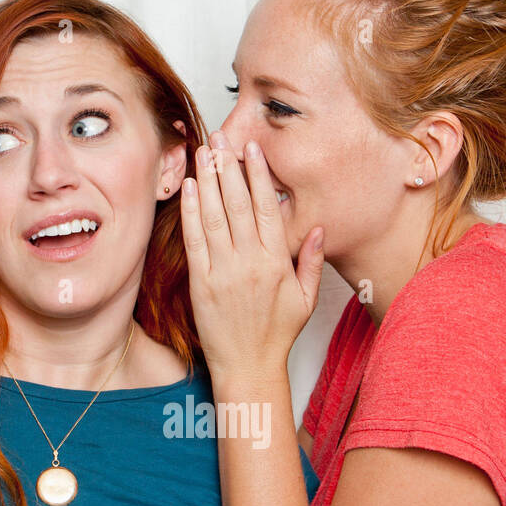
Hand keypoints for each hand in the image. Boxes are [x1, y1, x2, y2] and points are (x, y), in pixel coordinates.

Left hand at [180, 132, 323, 383]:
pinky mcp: (200, 284)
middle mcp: (249, 262)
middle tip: (221, 137)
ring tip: (203, 152)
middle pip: (238, 204)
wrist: (248, 368)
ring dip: (208, 181)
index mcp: (276, 262)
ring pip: (214, 217)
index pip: (267, 208)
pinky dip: (191, 212)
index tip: (251, 149)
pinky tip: (189, 189)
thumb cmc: (277, 335)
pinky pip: (194, 241)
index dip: (258, 175)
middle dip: (228, 167)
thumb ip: (310, 260)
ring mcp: (222, 272)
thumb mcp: (306, 299)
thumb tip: (315, 226)